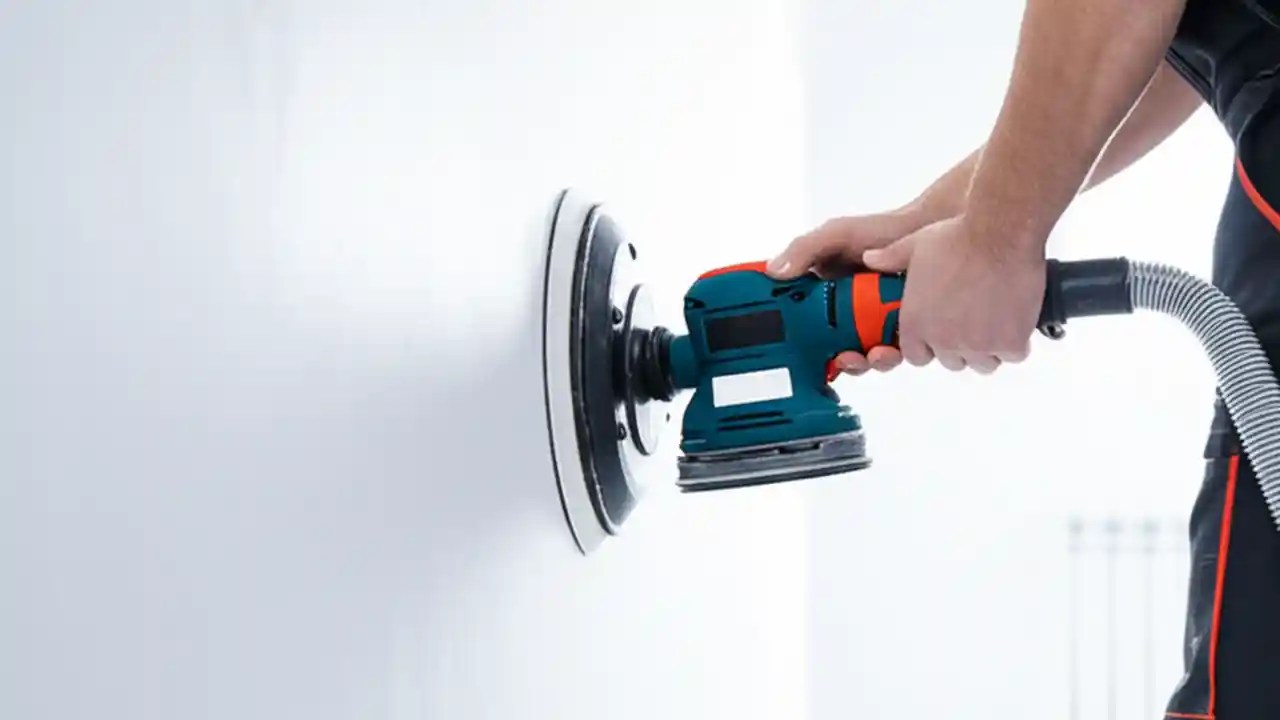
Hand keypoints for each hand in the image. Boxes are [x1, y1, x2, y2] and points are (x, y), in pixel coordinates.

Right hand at [766, 206, 934, 375]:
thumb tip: (774, 271)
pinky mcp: (899, 331)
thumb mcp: (835, 235)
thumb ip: (804, 249)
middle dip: (837, 359)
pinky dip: (890, 356)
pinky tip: (892, 348)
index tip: (797, 352)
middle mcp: (846, 311)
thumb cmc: (882, 230)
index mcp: (823, 293)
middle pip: (832, 347)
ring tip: (872, 354)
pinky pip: (891, 353)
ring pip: (863, 355)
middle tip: (842, 357)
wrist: (929, 229)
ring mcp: (873, 323)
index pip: (803, 324)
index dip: (798, 343)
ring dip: (866, 362)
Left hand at [861, 215, 1045, 373]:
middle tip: (973, 319)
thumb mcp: (915, 246)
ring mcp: (977, 345)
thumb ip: (891, 258)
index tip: (941, 331)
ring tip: (996, 319)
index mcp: (916, 323)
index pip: (916, 356)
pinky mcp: (1010, 343)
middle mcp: (943, 340)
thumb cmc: (958, 237)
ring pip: (983, 363)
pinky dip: (1017, 341)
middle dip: (961, 345)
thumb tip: (870, 259)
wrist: (1000, 234)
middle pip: (952, 360)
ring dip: (989, 347)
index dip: (929, 345)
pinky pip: (1014, 355)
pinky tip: (1016, 318)